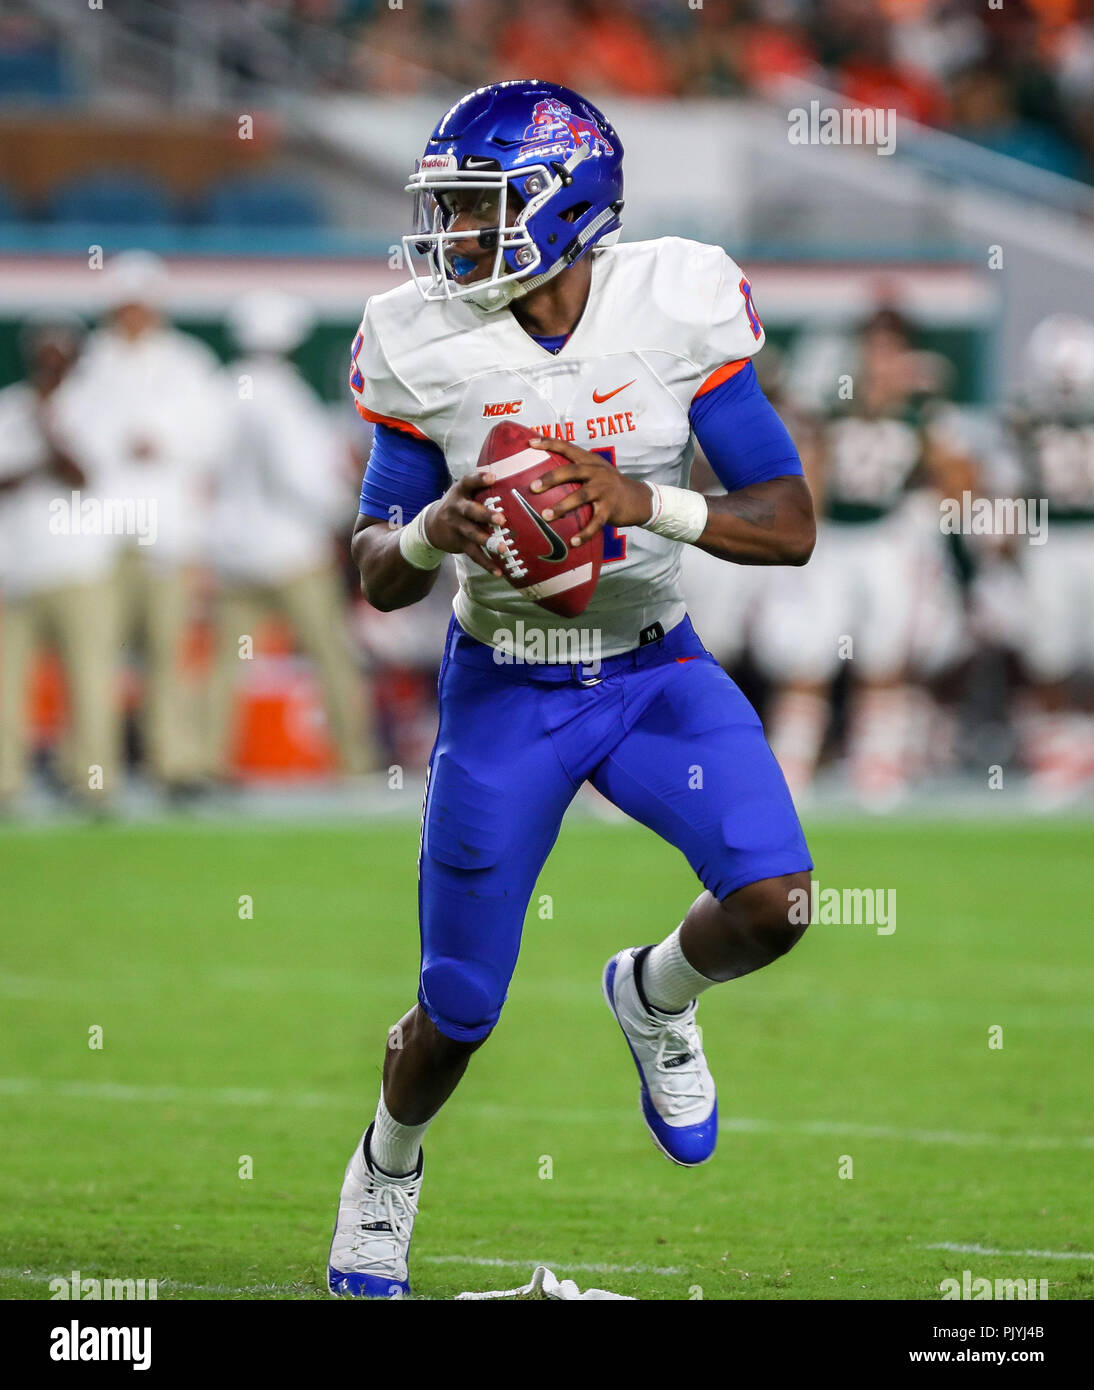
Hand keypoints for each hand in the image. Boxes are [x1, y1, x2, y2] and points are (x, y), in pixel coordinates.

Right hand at [421, 471, 508, 575]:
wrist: (431, 525)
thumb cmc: (459, 505)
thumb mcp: (465, 492)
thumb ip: (482, 488)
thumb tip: (516, 482)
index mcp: (461, 491)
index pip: (469, 482)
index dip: (480, 479)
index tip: (493, 478)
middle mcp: (456, 508)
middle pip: (470, 511)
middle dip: (485, 515)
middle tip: (501, 519)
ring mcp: (457, 526)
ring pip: (472, 534)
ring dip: (488, 541)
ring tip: (502, 549)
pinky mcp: (459, 542)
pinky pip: (473, 554)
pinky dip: (486, 563)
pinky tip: (499, 571)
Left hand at [528, 437, 652, 547]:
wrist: (639, 499)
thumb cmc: (609, 486)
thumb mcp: (596, 471)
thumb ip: (576, 470)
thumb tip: (545, 475)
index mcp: (591, 461)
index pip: (569, 447)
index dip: (550, 443)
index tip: (531, 443)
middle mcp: (597, 473)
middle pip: (572, 471)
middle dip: (551, 478)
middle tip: (533, 487)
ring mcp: (605, 491)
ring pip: (581, 496)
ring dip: (562, 506)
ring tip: (545, 516)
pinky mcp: (610, 509)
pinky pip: (596, 522)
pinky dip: (584, 533)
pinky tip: (573, 542)